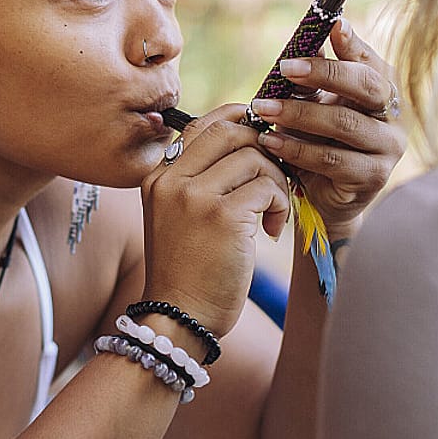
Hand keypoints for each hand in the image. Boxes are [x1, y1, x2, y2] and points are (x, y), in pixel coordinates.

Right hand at [140, 104, 291, 336]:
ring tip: (271, 213)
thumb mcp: (178, 217)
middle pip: (229, 131)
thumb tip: (246, 142)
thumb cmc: (187, 271)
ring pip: (254, 157)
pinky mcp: (223, 216)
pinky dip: (279, 205)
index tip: (259, 138)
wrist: (178, 317)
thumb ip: (198, 180)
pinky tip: (270, 231)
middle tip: (273, 179)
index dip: (236, 122)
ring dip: (276, 182)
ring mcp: (195, 196)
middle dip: (262, 148)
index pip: (201, 125)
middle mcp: (172, 180)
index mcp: (158, 177)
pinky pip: (267, 187)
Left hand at [250, 19, 405, 239]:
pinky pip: (332, 160)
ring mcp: (388, 148)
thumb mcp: (316, 104)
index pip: (370, 60)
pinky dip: (297, 149)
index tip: (332, 25)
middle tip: (285, 68)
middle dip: (324, 74)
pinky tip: (271, 142)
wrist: (326, 195)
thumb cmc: (319, 140)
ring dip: (300, 114)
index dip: (352, 43)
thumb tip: (305, 43)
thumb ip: (312, 78)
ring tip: (265, 108)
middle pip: (366, 86)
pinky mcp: (372, 177)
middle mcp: (394, 115)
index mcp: (383, 88)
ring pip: (345, 124)